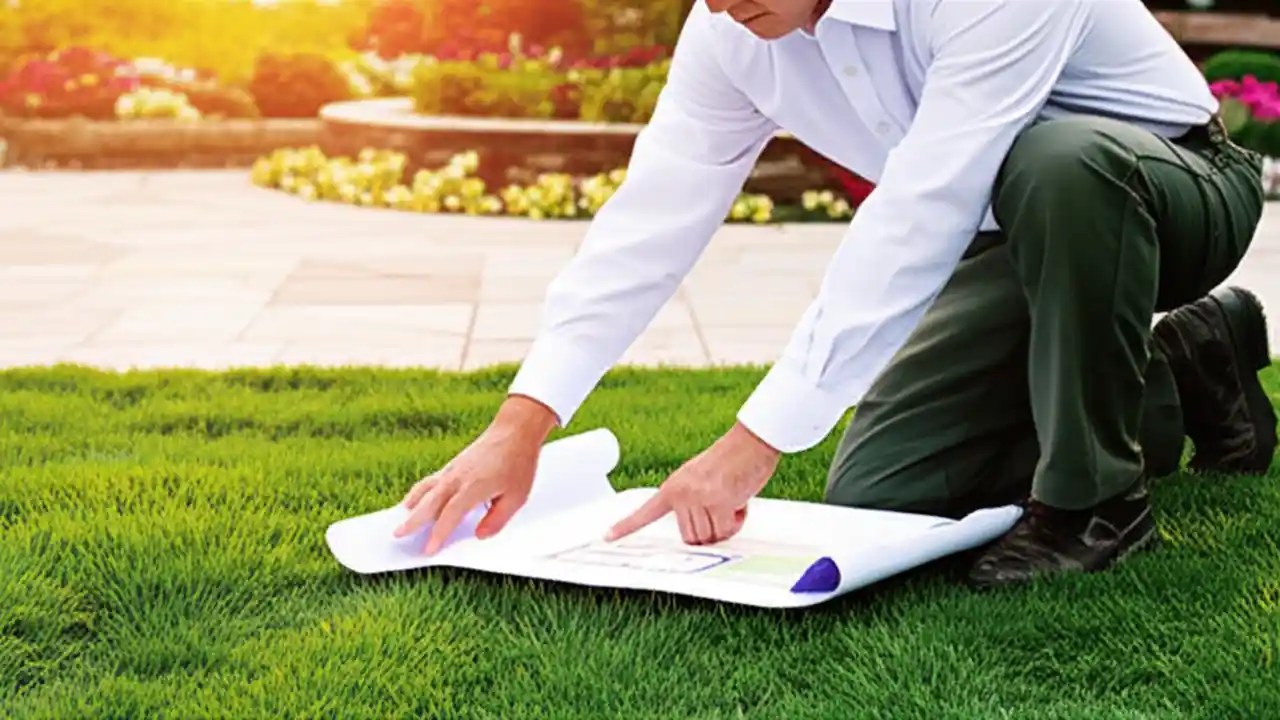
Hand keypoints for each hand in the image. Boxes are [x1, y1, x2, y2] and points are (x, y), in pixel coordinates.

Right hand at [395, 395, 557, 554]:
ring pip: (426, 489)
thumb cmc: (518, 463)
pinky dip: (419, 491)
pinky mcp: (453, 464)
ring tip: (400, 516)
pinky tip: (416, 499)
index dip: (438, 534)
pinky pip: (431, 480)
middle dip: (413, 520)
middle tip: (397, 534)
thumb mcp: (517, 497)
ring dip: (412, 504)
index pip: (450, 514)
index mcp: (473, 487)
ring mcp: (453, 469)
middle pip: (429, 502)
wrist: (515, 430)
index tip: (429, 550)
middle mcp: (458, 478)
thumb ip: (497, 519)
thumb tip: (479, 536)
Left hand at [606, 423, 779, 544]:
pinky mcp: (718, 502)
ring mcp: (698, 498)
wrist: (750, 442)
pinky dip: (736, 523)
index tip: (606, 537)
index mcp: (673, 487)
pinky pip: (726, 530)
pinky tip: (740, 503)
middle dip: (710, 531)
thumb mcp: (700, 479)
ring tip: (731, 502)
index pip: (646, 511)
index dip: (627, 526)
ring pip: (709, 538)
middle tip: (722, 510)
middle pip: (691, 539)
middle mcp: (681, 493)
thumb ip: (692, 502)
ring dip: (725, 527)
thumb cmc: (731, 462)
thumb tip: (699, 536)